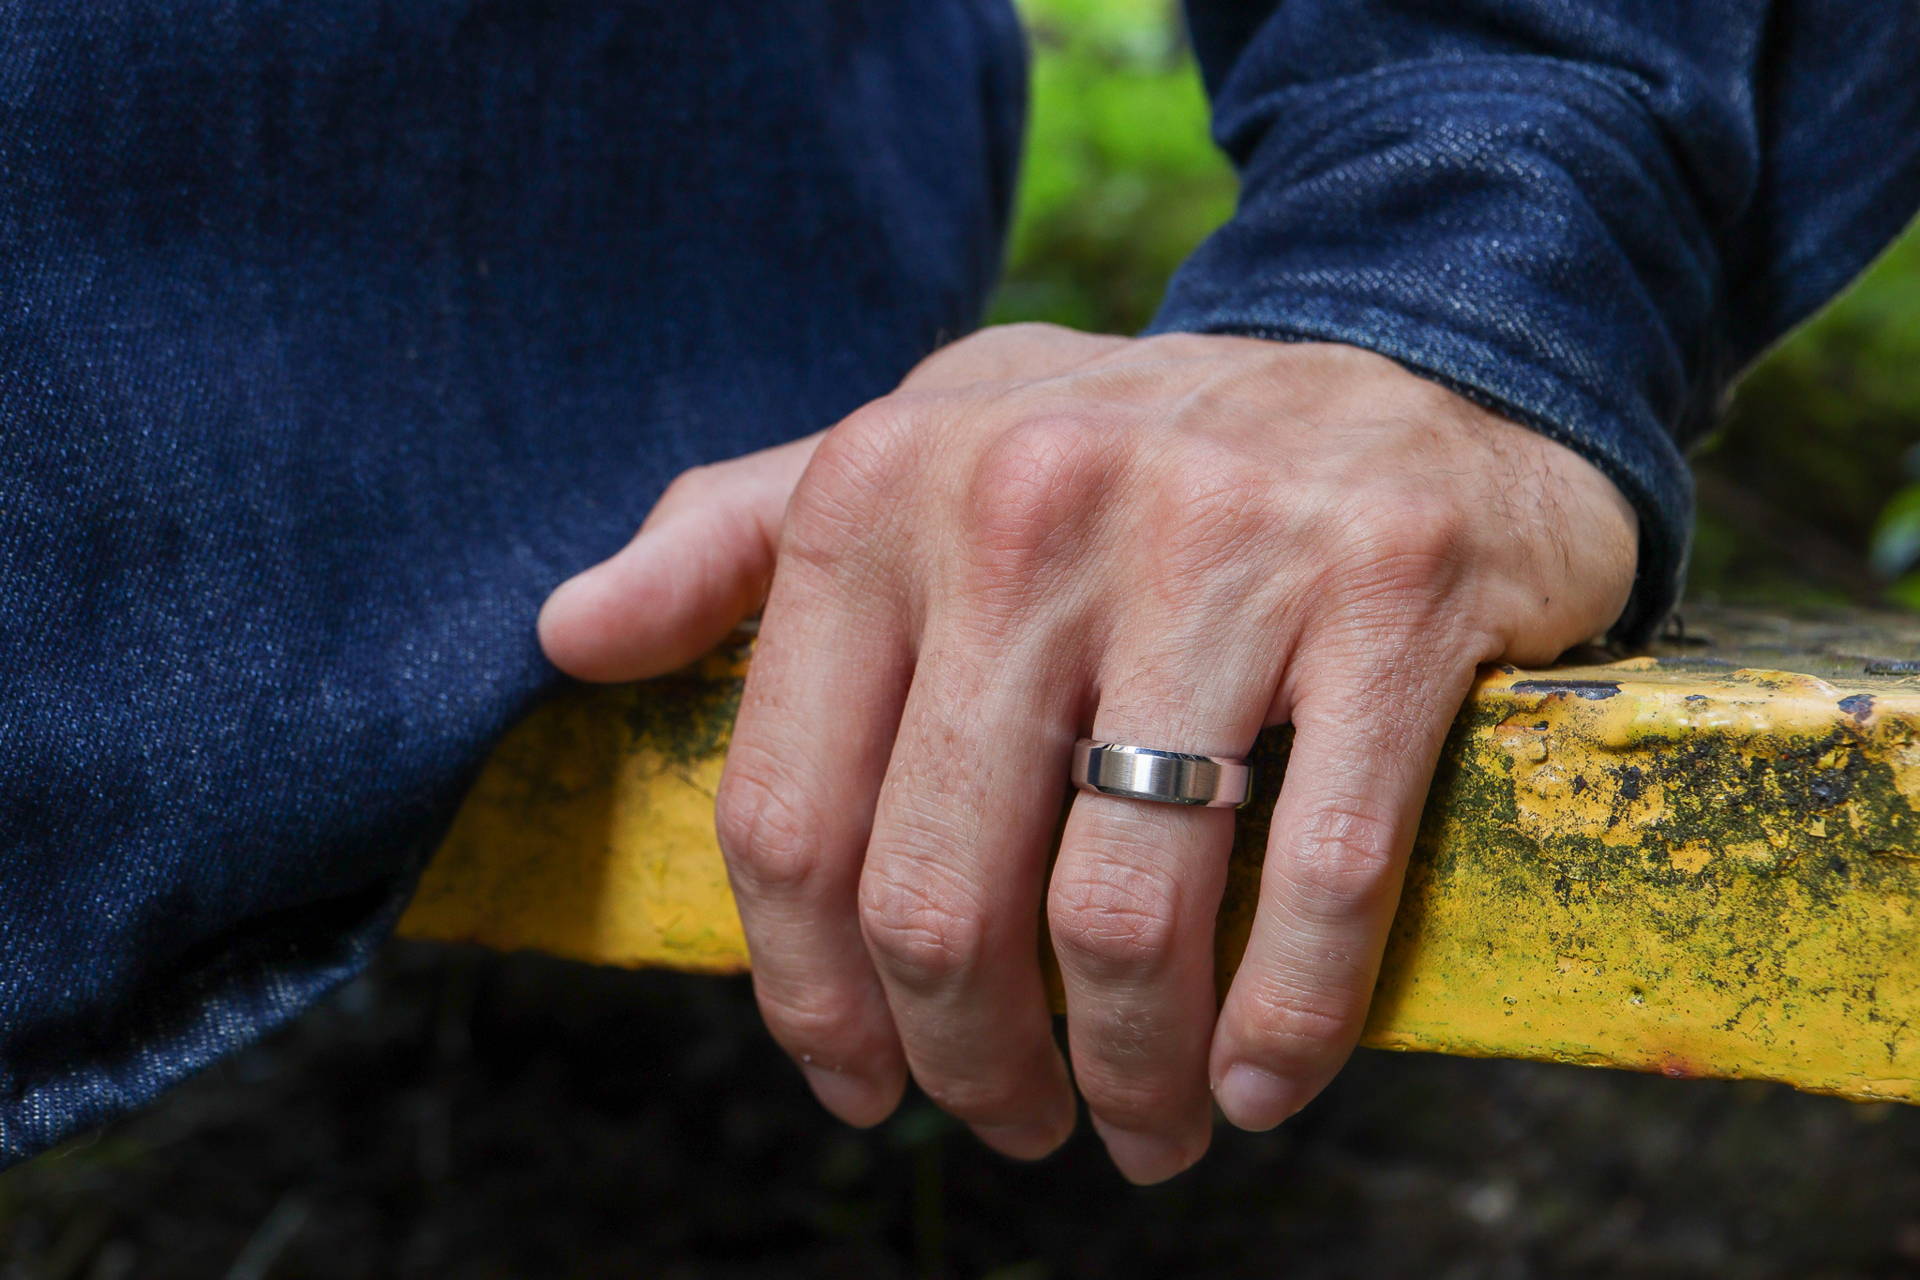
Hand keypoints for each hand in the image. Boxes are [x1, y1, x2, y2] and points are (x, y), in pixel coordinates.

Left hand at [539, 325, 1636, 1182]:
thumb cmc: (1130, 449)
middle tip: (1014, 1118)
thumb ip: (734, 535)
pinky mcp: (1390, 596)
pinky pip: (1319, 873)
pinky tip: (1265, 1082)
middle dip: (969, 1061)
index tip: (857, 1079)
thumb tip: (567, 637)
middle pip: (941, 894)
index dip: (807, 993)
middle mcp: (1035, 506)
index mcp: (890, 489)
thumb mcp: (919, 451)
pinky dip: (1287, 1021)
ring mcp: (1222, 548)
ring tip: (1147, 1125)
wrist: (1404, 363)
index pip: (790, 811)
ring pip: (1121, 912)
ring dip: (1127, 1074)